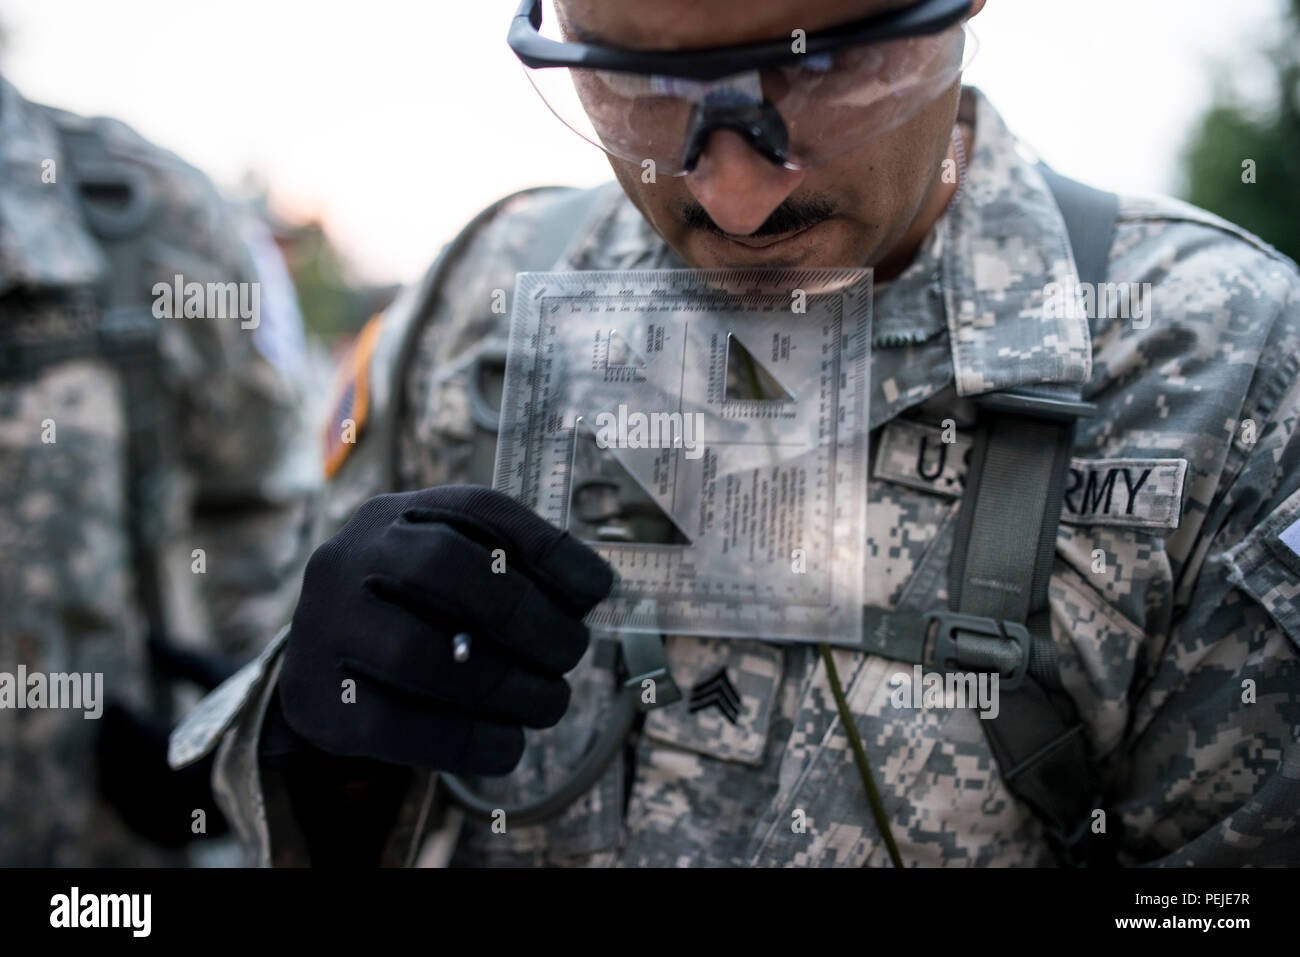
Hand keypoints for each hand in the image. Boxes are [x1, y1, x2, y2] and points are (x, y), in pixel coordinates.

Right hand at [277, 485, 613, 775]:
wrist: (326, 677)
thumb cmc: (413, 619)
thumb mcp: (450, 578)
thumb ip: (509, 576)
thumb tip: (591, 593)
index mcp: (395, 516)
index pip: (478, 510)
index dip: (547, 547)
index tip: (596, 588)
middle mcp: (349, 558)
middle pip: (442, 567)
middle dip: (525, 614)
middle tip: (570, 652)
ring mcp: (323, 627)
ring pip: (417, 652)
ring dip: (504, 685)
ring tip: (549, 703)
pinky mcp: (317, 701)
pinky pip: (396, 725)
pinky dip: (467, 739)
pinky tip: (508, 744)